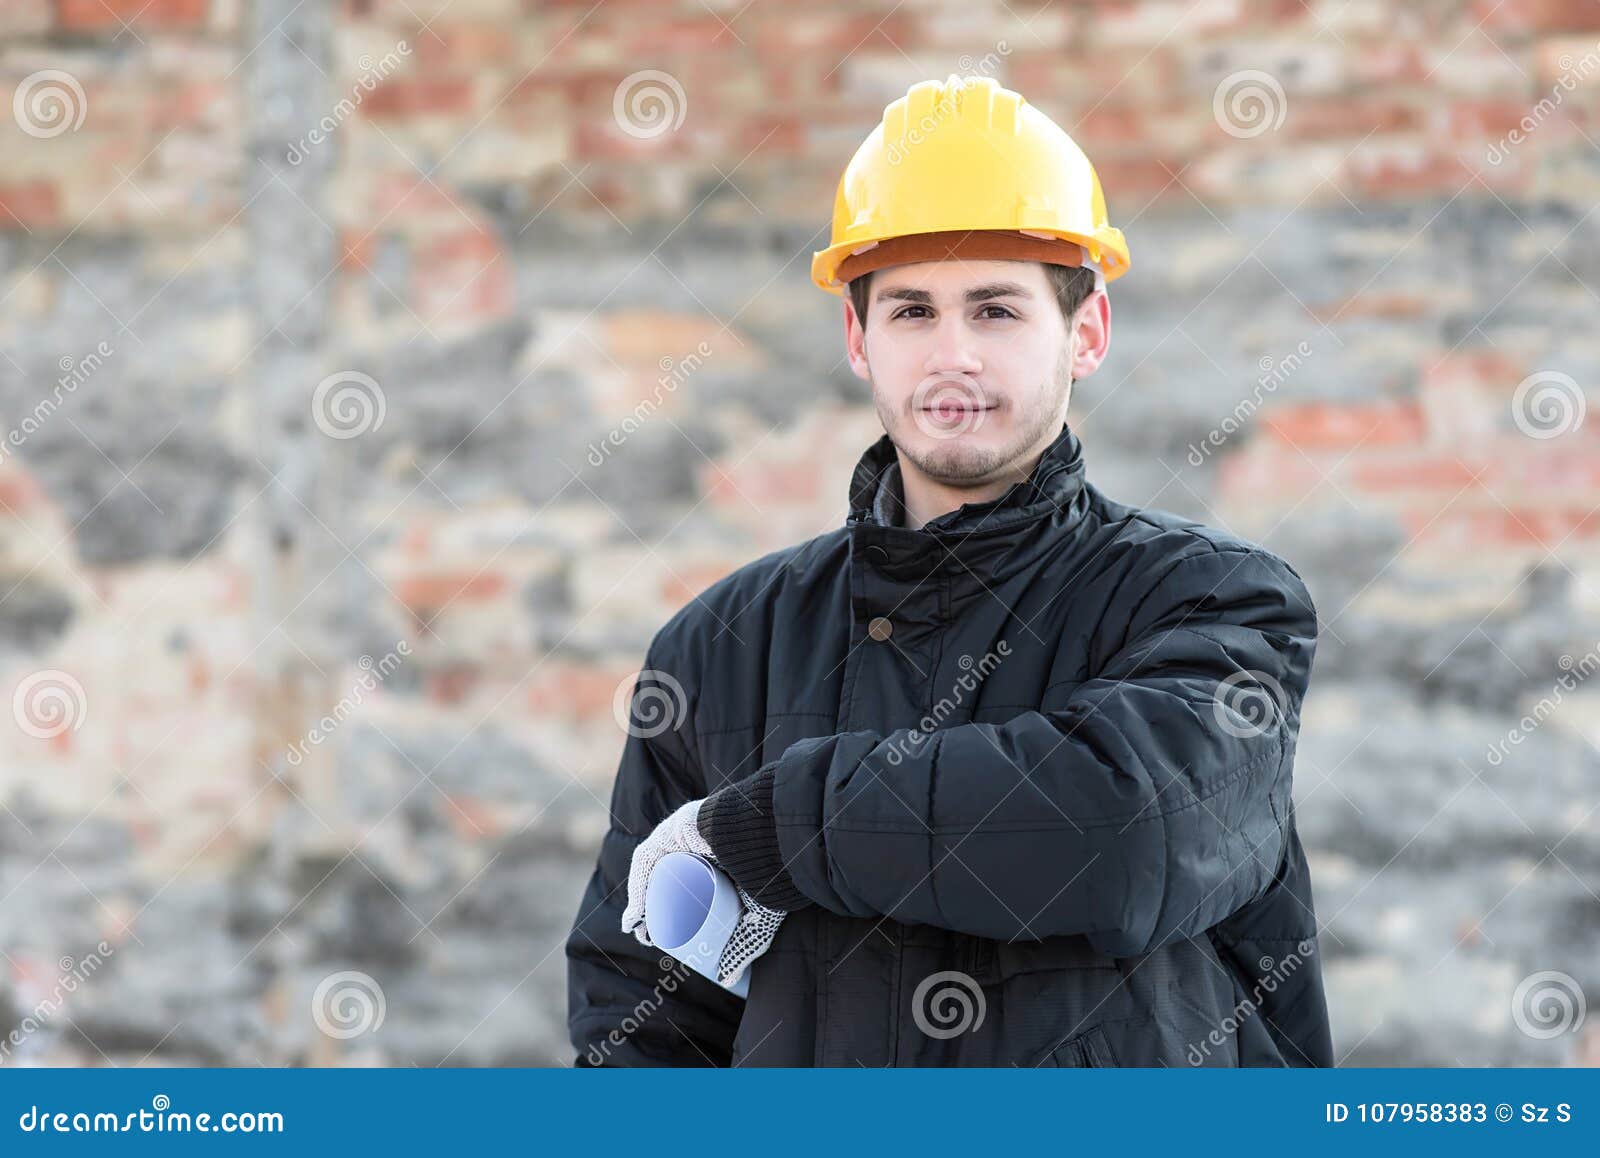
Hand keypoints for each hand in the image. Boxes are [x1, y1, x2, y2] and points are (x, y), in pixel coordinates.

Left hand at [620, 798, 786, 986]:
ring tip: (639, 928)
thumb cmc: (772, 876)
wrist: (777, 841)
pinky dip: (639, 883)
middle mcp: (696, 841)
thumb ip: (745, 948)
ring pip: (655, 869)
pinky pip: (650, 855)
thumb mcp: (758, 919)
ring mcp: (685, 830)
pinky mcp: (678, 823)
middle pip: (664, 879)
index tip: (658, 940)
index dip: (664, 914)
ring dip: (641, 900)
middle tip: (649, 938)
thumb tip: (727, 980)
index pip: (680, 887)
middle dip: (649, 910)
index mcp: (714, 857)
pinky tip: (635, 907)